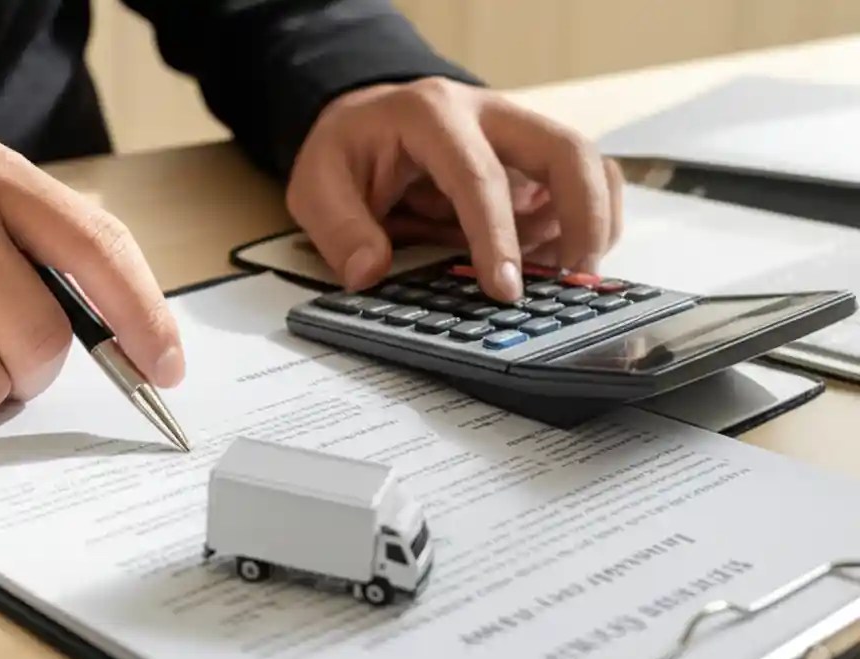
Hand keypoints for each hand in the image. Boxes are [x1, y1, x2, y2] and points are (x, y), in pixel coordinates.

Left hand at [286, 77, 623, 301]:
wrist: (363, 119)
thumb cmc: (348, 149)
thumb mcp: (318, 186)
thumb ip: (341, 230)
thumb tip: (369, 274)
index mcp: (433, 115)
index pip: (480, 177)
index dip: (497, 237)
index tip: (505, 289)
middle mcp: (488, 115)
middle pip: (567, 152)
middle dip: (585, 217)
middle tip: (576, 281)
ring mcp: (518, 136)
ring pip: (590, 167)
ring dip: (594, 225)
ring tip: (570, 280)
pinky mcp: (532, 162)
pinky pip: (581, 188)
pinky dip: (580, 229)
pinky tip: (553, 265)